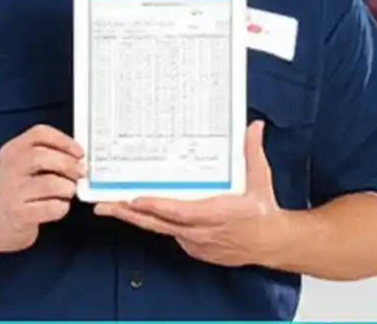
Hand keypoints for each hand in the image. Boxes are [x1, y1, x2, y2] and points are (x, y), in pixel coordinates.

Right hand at [0, 124, 86, 252]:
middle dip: (68, 164)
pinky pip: (52, 207)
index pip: (39, 133)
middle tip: (80, 173)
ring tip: (68, 191)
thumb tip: (79, 156)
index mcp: (11, 150)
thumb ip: (46, 154)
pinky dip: (62, 207)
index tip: (80, 153)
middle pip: (43, 156)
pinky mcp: (19, 214)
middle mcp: (8, 168)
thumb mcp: (23, 165)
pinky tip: (59, 206)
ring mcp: (11, 191)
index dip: (64, 141)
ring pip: (51, 184)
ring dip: (68, 188)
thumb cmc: (20, 189)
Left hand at [94, 121, 288, 267]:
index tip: (135, 200)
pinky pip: (170, 234)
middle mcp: (202, 232)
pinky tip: (135, 214)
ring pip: (160, 230)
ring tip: (109, 207)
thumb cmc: (263, 212)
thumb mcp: (260, 180)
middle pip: (160, 224)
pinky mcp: (194, 249)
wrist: (272, 244)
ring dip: (136, 220)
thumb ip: (252, 153)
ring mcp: (196, 243)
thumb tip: (253, 126)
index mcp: (217, 214)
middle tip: (104, 206)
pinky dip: (155, 224)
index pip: (180, 212)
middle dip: (129, 215)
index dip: (156, 206)